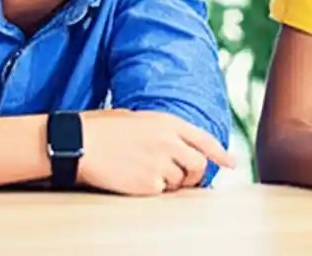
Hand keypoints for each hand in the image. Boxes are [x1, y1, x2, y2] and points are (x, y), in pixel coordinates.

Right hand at [77, 109, 235, 195]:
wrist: (79, 142)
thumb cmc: (103, 128)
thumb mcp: (139, 118)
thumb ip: (163, 130)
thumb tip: (176, 144)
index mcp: (168, 123)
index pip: (204, 140)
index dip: (221, 153)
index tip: (232, 164)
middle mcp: (169, 142)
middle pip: (198, 165)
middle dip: (195, 175)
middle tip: (184, 179)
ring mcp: (159, 163)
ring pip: (180, 181)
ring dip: (170, 182)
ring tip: (147, 172)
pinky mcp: (147, 183)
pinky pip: (161, 192)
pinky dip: (153, 189)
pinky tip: (136, 179)